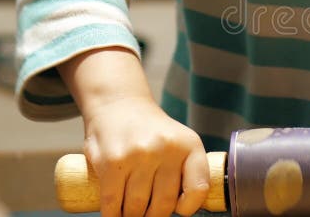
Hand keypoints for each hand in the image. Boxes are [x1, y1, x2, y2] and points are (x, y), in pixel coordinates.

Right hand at [82, 96, 209, 216]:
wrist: (119, 104)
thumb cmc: (152, 132)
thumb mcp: (179, 142)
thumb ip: (185, 170)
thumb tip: (184, 208)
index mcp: (189, 145)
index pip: (197, 188)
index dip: (188, 207)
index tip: (178, 209)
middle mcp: (166, 149)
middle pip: (163, 204)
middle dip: (154, 216)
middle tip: (148, 213)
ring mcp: (138, 155)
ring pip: (136, 206)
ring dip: (132, 216)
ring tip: (131, 212)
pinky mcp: (112, 162)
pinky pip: (112, 202)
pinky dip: (112, 215)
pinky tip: (114, 214)